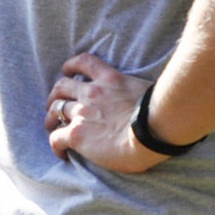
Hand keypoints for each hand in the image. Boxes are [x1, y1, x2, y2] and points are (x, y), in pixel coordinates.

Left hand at [47, 53, 166, 172]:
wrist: (155, 131)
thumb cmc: (163, 114)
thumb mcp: (149, 89)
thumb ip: (136, 90)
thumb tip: (144, 98)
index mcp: (110, 79)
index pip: (84, 62)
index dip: (71, 67)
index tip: (68, 72)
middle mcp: (91, 92)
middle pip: (61, 87)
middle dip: (56, 94)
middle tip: (55, 104)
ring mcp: (82, 112)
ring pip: (55, 110)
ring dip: (51, 117)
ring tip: (52, 126)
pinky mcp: (77, 134)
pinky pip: (56, 137)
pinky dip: (55, 144)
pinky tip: (61, 152)